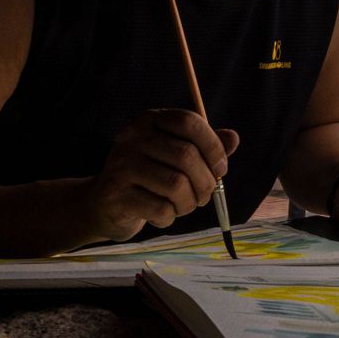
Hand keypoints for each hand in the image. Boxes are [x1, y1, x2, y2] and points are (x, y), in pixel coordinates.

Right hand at [86, 109, 238, 241]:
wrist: (105, 203)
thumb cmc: (150, 177)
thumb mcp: (177, 156)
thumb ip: (206, 147)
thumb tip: (233, 138)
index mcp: (150, 120)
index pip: (189, 122)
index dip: (213, 147)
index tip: (220, 169)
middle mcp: (132, 137)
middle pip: (186, 155)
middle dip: (206, 182)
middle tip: (205, 196)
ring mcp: (121, 165)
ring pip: (176, 185)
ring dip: (190, 203)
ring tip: (184, 206)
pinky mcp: (114, 194)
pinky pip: (160, 208)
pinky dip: (170, 217)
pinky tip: (162, 215)